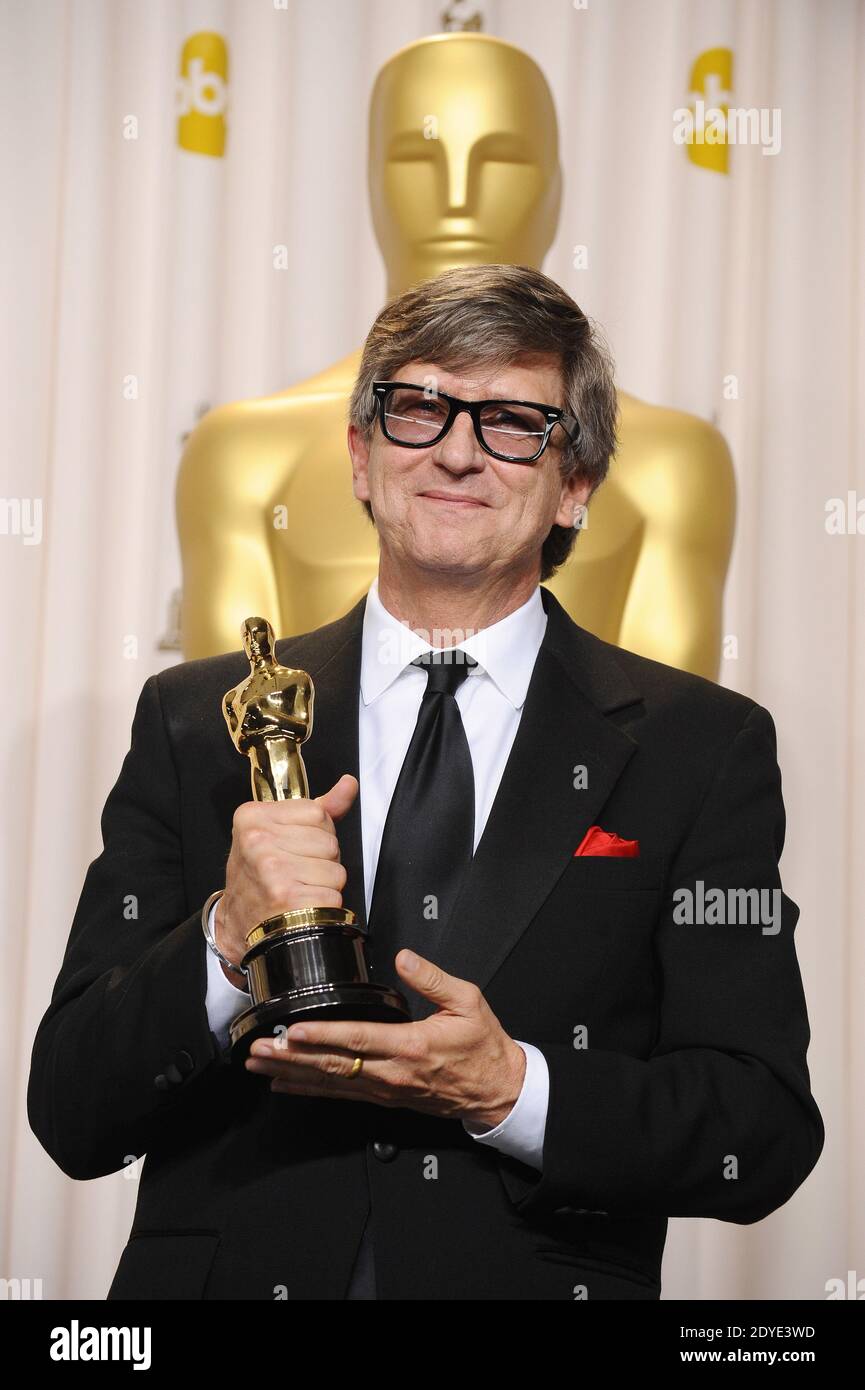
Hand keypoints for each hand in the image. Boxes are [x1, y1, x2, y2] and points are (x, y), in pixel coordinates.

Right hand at [215, 773, 357, 973]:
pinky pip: (333, 897)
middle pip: (330, 843)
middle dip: (323, 861)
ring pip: (336, 871)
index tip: (296, 848)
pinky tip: (301, 906)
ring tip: (299, 889)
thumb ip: (318, 808)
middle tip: (297, 873)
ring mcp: (271, 869)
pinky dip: (324, 907)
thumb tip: (349, 784)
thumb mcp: (278, 832)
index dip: (318, 834)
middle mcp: (258, 840)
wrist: (237, 922)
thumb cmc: (260, 874)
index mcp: (253, 816)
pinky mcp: (285, 897)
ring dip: (325, 885)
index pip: (319, 814)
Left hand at [244, 950, 527, 1128]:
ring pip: (331, 1083)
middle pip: (333, 1065)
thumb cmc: (483, 1047)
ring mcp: (386, 1089)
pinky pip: (341, 1094)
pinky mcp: (384, 1098)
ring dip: (293, 1074)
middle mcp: (393, 1072)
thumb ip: (433, 978)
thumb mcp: (468, 1002)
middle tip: (259, 1050)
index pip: (358, 1039)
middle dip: (291, 1057)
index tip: (293, 1030)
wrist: (496, 1089)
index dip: (323, 1035)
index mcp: (412, 1045)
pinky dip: (310, 1090)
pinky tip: (286, 1085)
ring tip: (261, 1066)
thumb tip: (405, 957)